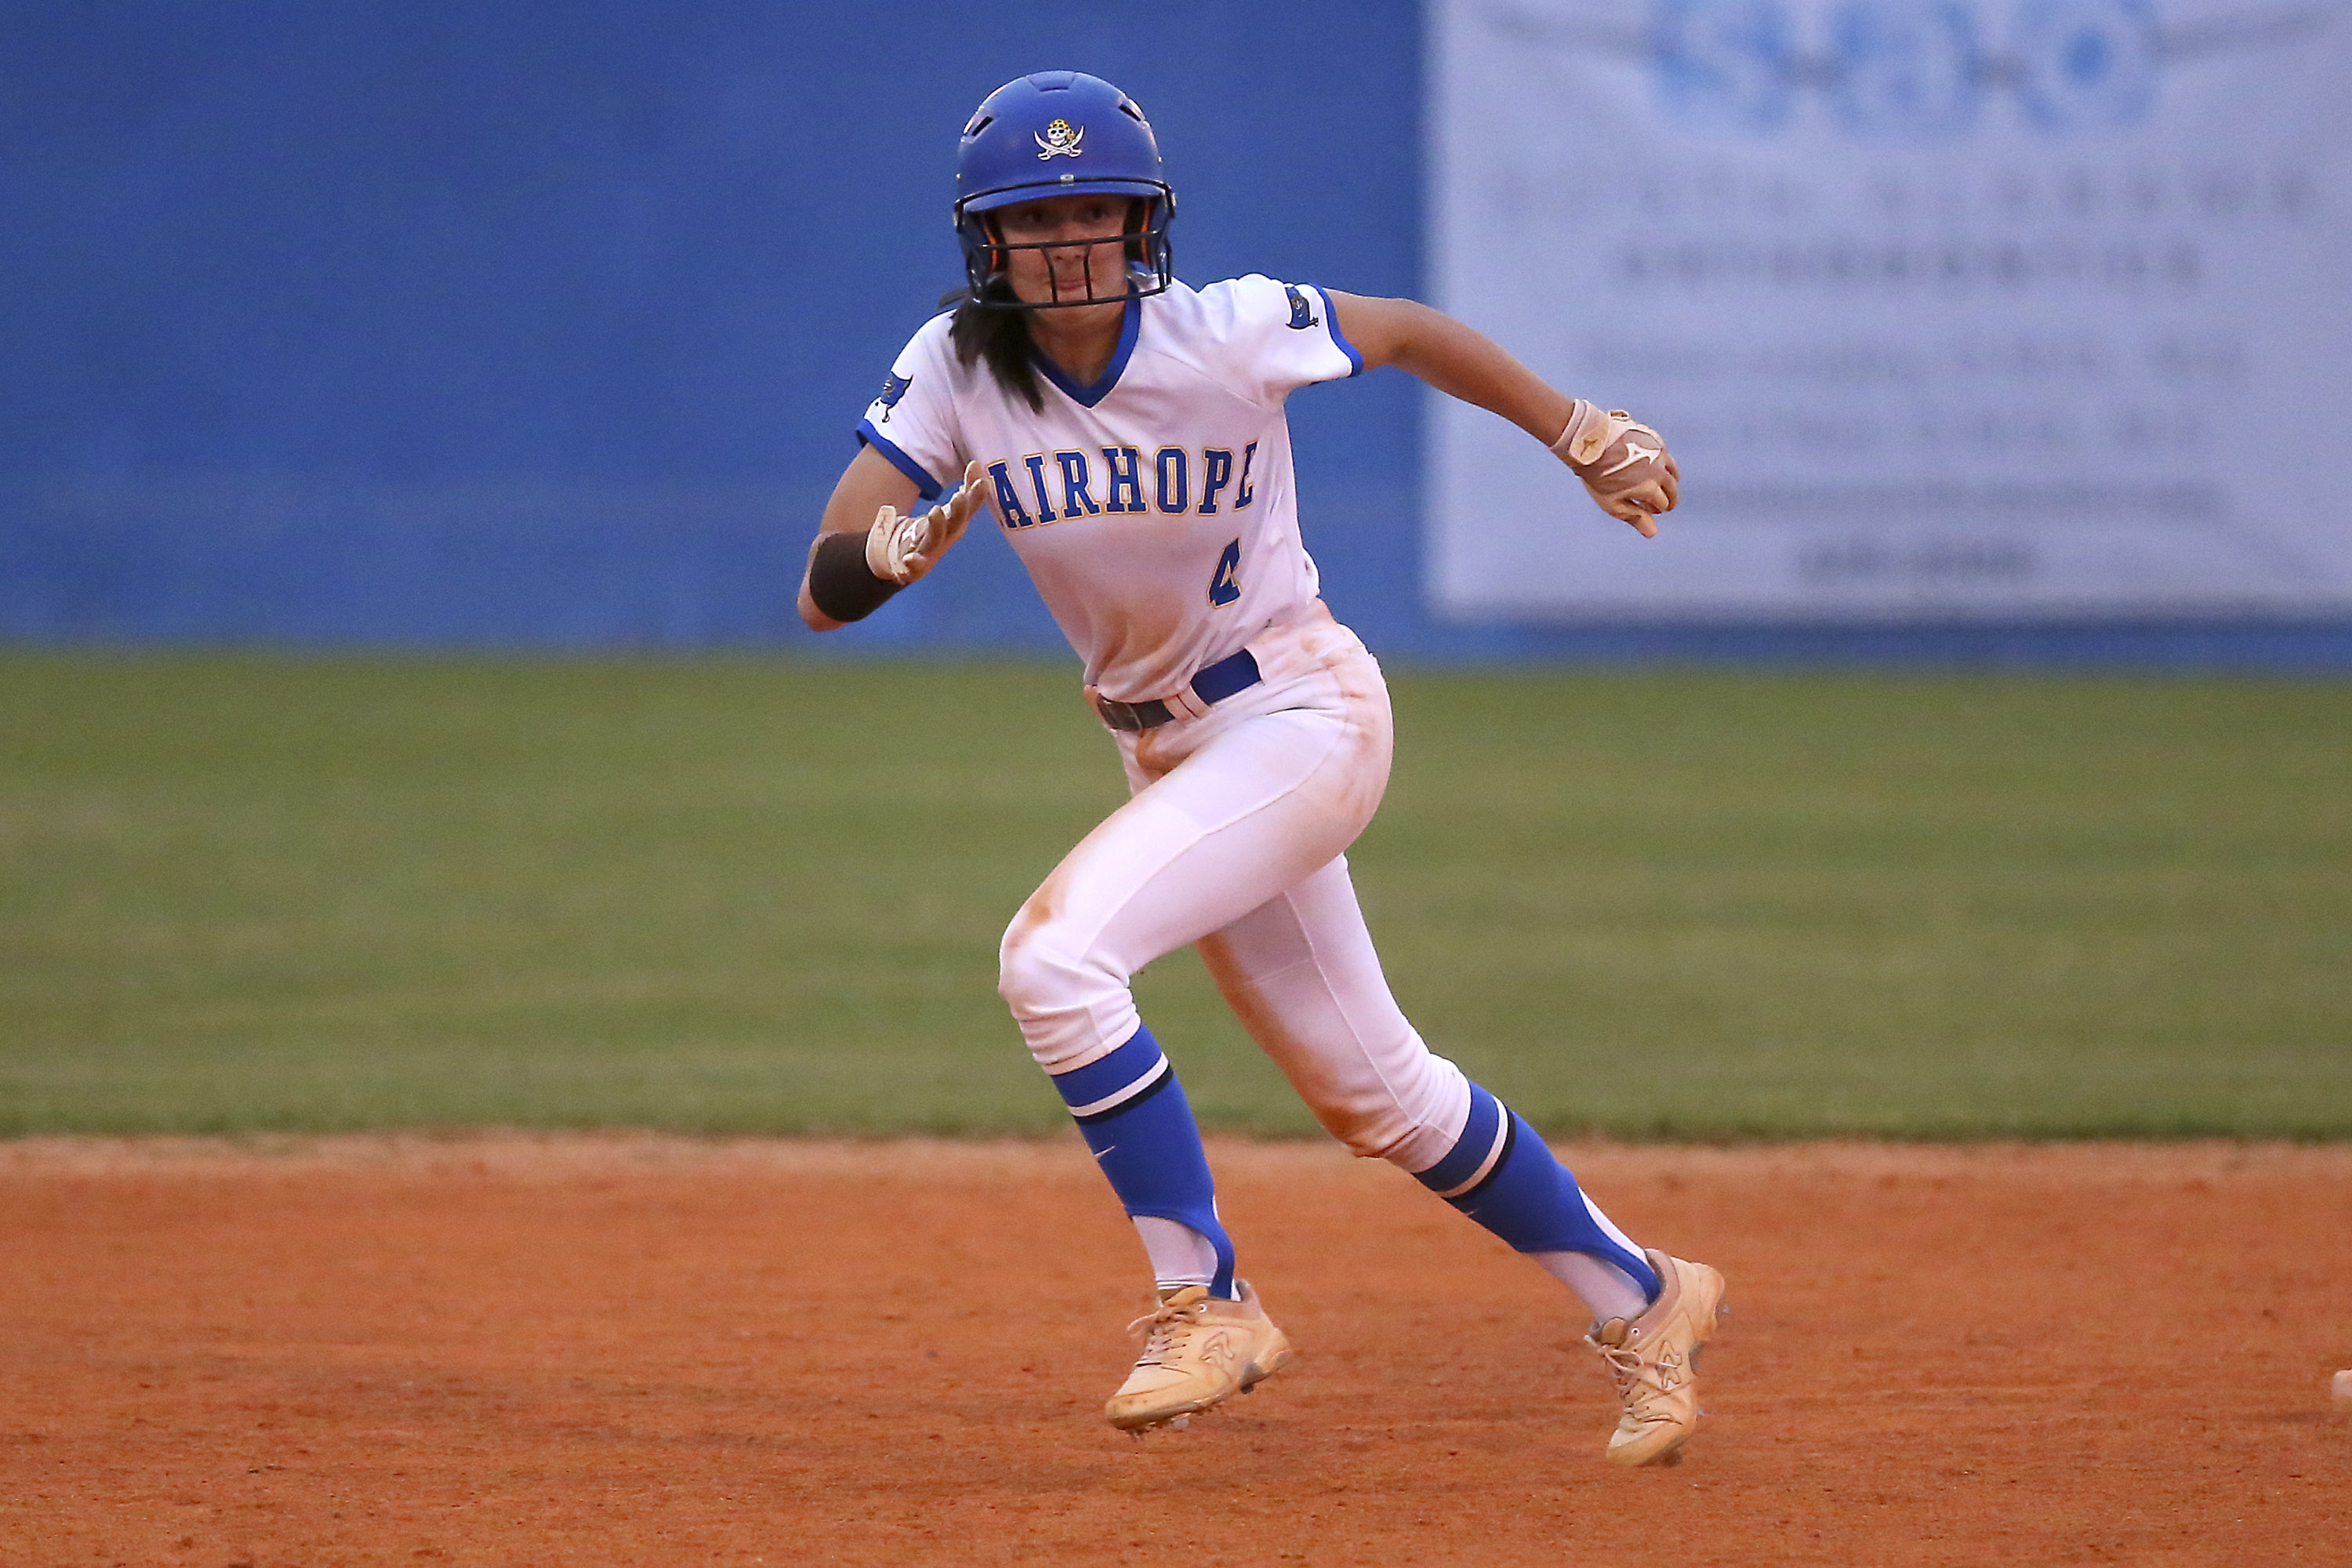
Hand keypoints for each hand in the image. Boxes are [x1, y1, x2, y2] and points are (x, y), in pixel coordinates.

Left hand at [865, 460, 988, 584]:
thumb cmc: (934, 532)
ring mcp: (931, 552)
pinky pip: (914, 566)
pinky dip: (913, 564)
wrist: (907, 562)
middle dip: (959, 511)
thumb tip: (976, 464)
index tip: (983, 482)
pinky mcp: (914, 566)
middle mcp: (947, 538)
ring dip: (938, 527)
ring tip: (936, 511)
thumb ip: (965, 489)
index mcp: (956, 524)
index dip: (976, 496)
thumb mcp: (950, 509)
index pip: (968, 508)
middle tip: (960, 496)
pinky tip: (909, 559)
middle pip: (955, 524)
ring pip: (936, 540)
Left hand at [1552, 401, 1678, 536]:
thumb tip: (1653, 533)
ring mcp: (1658, 452)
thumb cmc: (1598, 476)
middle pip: (1672, 487)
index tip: (1652, 511)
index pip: (1663, 504)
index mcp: (1651, 487)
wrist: (1591, 442)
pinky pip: (1665, 454)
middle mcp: (1659, 470)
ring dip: (1670, 481)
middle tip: (1667, 503)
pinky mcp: (1654, 438)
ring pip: (1673, 470)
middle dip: (1670, 498)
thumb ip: (1635, 517)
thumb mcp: (1613, 503)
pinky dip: (1664, 463)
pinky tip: (1655, 465)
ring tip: (1664, 485)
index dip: (1658, 510)